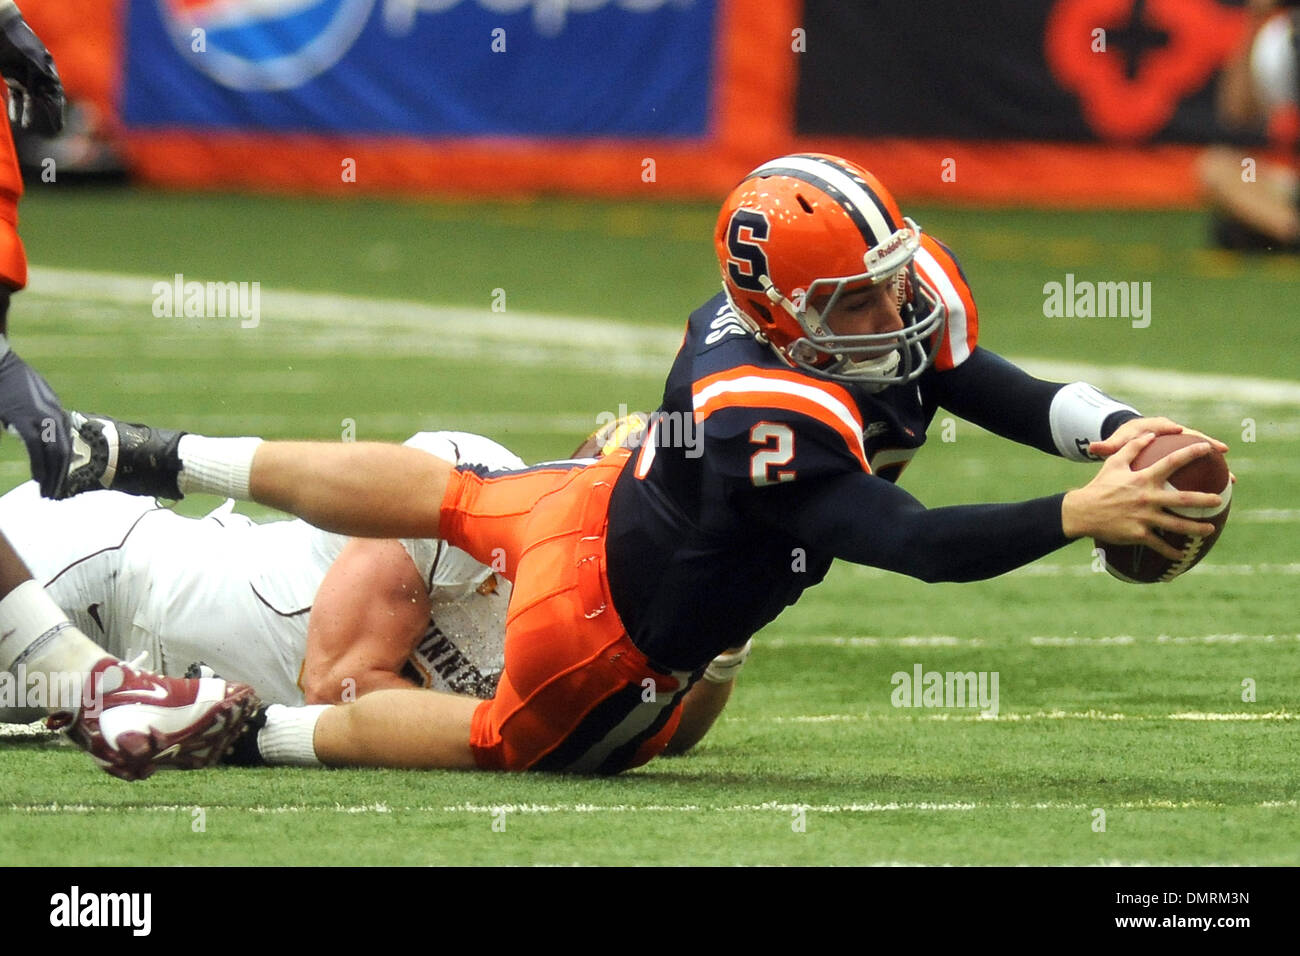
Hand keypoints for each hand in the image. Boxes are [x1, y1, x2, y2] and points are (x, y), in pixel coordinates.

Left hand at [0, 5, 63, 134]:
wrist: (3, 31)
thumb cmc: (21, 43)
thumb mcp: (34, 59)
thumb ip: (42, 74)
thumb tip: (53, 90)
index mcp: (49, 73)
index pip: (57, 95)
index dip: (58, 111)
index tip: (59, 125)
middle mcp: (40, 78)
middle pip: (47, 100)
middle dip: (51, 115)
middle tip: (55, 130)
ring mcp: (26, 80)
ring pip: (30, 101)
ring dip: (29, 114)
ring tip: (26, 125)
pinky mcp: (13, 80)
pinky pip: (16, 97)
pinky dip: (16, 108)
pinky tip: (15, 118)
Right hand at [0, 347, 71, 497]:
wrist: (1, 365)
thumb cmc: (15, 382)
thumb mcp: (37, 400)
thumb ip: (43, 417)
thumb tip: (40, 435)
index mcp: (59, 413)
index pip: (67, 445)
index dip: (64, 467)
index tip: (60, 482)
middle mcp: (55, 417)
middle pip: (64, 453)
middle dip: (60, 476)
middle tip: (54, 495)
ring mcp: (41, 418)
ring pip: (53, 453)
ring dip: (50, 476)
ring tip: (47, 493)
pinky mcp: (24, 419)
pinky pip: (35, 448)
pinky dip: (38, 465)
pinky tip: (37, 479)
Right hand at [1061, 432, 1223, 561]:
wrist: (1083, 511)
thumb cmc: (1100, 485)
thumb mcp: (1114, 463)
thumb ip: (1134, 447)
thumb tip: (1150, 435)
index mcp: (1144, 478)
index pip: (1172, 463)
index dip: (1191, 453)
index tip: (1208, 448)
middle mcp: (1147, 498)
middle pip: (1183, 499)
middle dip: (1204, 500)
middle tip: (1219, 500)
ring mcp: (1144, 517)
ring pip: (1177, 525)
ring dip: (1196, 529)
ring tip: (1210, 530)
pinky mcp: (1138, 534)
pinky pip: (1159, 544)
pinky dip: (1171, 551)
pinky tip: (1182, 556)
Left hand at [1089, 416, 1234, 483]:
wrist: (1128, 436)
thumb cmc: (1122, 439)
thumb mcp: (1116, 443)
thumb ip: (1109, 447)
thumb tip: (1093, 447)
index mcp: (1157, 427)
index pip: (1171, 427)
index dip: (1182, 432)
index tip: (1191, 436)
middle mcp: (1173, 435)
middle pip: (1194, 439)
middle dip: (1208, 446)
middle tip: (1222, 454)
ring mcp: (1181, 448)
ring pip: (1201, 457)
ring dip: (1216, 467)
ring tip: (1231, 480)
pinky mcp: (1184, 460)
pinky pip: (1199, 469)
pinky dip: (1209, 478)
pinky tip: (1221, 492)